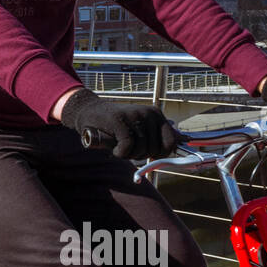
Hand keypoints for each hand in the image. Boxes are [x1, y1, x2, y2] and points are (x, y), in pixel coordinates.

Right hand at [58, 89, 177, 159]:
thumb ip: (157, 137)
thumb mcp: (140, 129)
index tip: (148, 153)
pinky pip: (127, 147)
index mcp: (156, 115)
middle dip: (140, 154)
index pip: (170, 143)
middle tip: (128, 147)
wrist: (89, 112)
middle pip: (154, 149)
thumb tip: (177, 149)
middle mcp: (148, 113)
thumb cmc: (116, 126)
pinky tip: (114, 148)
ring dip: (128, 154)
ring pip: (140, 149)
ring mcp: (134, 116)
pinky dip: (119, 153)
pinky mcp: (119, 121)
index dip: (160, 154)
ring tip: (120, 145)